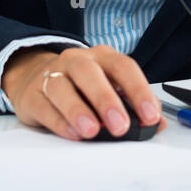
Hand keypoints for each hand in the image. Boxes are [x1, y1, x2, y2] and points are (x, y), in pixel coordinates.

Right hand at [1, 45, 163, 140]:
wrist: (35, 78)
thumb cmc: (82, 86)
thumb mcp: (110, 88)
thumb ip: (134, 105)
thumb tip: (157, 124)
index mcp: (103, 57)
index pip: (124, 67)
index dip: (139, 91)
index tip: (150, 116)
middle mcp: (77, 61)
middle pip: (90, 73)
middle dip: (107, 100)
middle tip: (120, 126)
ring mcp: (52, 75)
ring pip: (62, 88)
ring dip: (79, 110)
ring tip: (92, 131)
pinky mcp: (32, 95)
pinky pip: (44, 106)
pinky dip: (59, 121)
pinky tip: (73, 133)